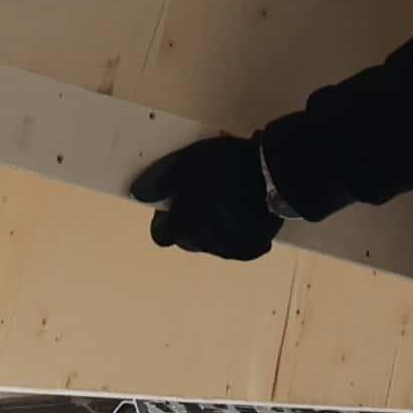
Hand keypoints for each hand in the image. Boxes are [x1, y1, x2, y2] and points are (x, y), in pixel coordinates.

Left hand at [130, 133, 282, 261]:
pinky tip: (248, 212)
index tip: (173, 205)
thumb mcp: (185, 163)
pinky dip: (241, 231)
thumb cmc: (224, 166)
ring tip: (230, 202)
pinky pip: (241, 243)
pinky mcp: (255, 247)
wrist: (273, 173)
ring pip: (215, 243)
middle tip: (204, 199)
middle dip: (191, 224)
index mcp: (184, 226)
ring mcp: (231, 249)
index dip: (164, 221)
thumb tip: (139, 195)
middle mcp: (205, 244)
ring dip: (216, 227)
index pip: (161, 236)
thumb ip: (159, 182)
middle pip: (189, 240)